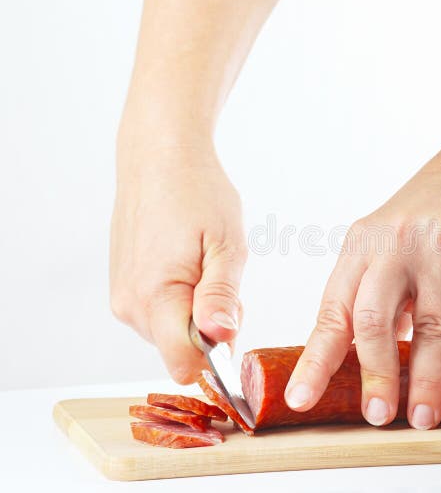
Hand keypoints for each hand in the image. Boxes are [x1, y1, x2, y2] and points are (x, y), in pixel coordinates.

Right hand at [110, 140, 246, 383]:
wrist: (157, 157)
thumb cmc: (197, 193)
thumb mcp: (226, 244)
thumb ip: (222, 297)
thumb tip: (222, 340)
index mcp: (156, 298)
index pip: (185, 366)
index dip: (217, 358)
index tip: (233, 323)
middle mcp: (129, 306)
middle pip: (181, 352)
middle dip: (210, 330)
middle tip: (222, 278)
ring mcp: (122, 297)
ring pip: (171, 334)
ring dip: (196, 314)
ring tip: (203, 264)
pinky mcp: (122, 287)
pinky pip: (159, 314)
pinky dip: (179, 301)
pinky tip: (186, 263)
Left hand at [284, 138, 440, 428]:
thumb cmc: (436, 211)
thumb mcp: (392, 241)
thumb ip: (382, 294)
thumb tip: (375, 358)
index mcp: (362, 247)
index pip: (333, 312)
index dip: (316, 360)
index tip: (301, 399)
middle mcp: (394, 247)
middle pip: (375, 321)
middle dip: (377, 375)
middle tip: (378, 416)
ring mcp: (437, 250)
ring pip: (429, 328)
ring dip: (427, 379)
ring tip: (423, 417)